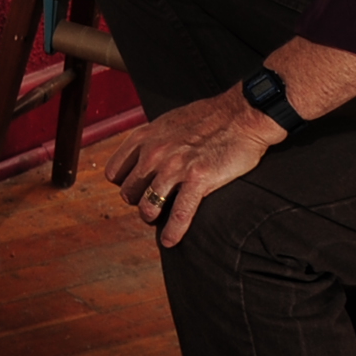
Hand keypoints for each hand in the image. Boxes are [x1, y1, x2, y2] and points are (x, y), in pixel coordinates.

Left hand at [106, 86, 278, 245]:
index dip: (123, 184)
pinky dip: (173, 232)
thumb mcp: (168, 122)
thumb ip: (154, 140)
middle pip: (129, 192)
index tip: (134, 190)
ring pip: (148, 206)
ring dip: (151, 218)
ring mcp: (174, 168)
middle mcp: (153, 153)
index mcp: (144, 137)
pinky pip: (179, 214)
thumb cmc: (209, 118)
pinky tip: (170, 240)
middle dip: (138, 202)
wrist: (240, 115)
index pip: (114, 172)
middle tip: (150, 206)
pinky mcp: (198, 180)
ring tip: (158, 222)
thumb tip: (145, 157)